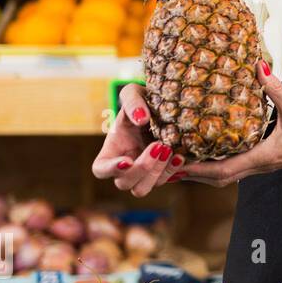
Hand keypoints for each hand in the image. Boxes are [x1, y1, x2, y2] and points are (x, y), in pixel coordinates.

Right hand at [91, 83, 181, 197]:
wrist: (166, 106)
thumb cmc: (143, 100)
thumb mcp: (134, 93)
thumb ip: (132, 102)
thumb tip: (141, 118)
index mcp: (111, 151)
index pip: (100, 169)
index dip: (111, 169)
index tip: (127, 160)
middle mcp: (124, 167)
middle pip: (124, 183)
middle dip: (142, 167)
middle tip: (159, 146)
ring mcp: (142, 174)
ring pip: (142, 189)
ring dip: (156, 173)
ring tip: (169, 149)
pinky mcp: (161, 174)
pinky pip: (164, 181)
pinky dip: (172, 170)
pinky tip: (181, 155)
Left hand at [180, 62, 281, 186]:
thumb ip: (276, 89)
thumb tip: (258, 68)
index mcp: (263, 157)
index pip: (224, 170)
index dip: (199, 169)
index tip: (177, 164)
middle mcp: (260, 165)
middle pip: (220, 179)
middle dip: (194, 174)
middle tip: (170, 165)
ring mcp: (263, 165)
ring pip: (227, 176)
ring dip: (205, 172)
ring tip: (184, 161)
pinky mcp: (267, 160)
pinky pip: (237, 168)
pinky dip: (219, 164)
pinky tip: (212, 153)